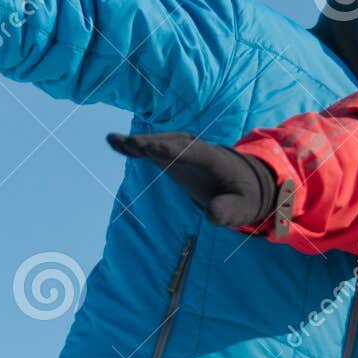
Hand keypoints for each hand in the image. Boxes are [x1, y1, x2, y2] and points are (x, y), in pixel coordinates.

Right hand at [107, 132, 278, 228]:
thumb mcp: (242, 208)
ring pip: (161, 143)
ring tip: (115, 141)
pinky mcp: (173, 156)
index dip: (176, 151)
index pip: (195, 153)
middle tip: (132, 144)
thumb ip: (227, 211)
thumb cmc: (243, 196)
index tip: (156, 149)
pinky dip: (136, 147)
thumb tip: (211, 215)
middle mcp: (198, 150)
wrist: (242, 181)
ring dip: (140, 143)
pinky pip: (153, 150)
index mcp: (215, 160)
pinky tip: (114, 142)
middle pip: (174, 144)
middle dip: (154, 144)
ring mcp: (184, 151)